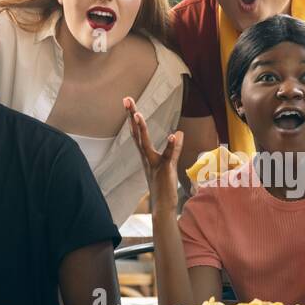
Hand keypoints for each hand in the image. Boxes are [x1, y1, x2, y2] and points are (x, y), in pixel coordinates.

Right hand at [124, 97, 182, 212]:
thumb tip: (178, 132)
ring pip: (145, 144)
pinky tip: (172, 135)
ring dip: (141, 129)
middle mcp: (146, 157)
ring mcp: (153, 163)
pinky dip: (169, 146)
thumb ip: (174, 148)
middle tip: (126, 99)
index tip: (128, 102)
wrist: (162, 206)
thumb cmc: (164, 185)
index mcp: (146, 154)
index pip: (138, 133)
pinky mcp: (164, 169)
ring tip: (137, 114)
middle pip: (137, 133)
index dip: (133, 117)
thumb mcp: (170, 163)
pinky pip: (167, 156)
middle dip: (132, 116)